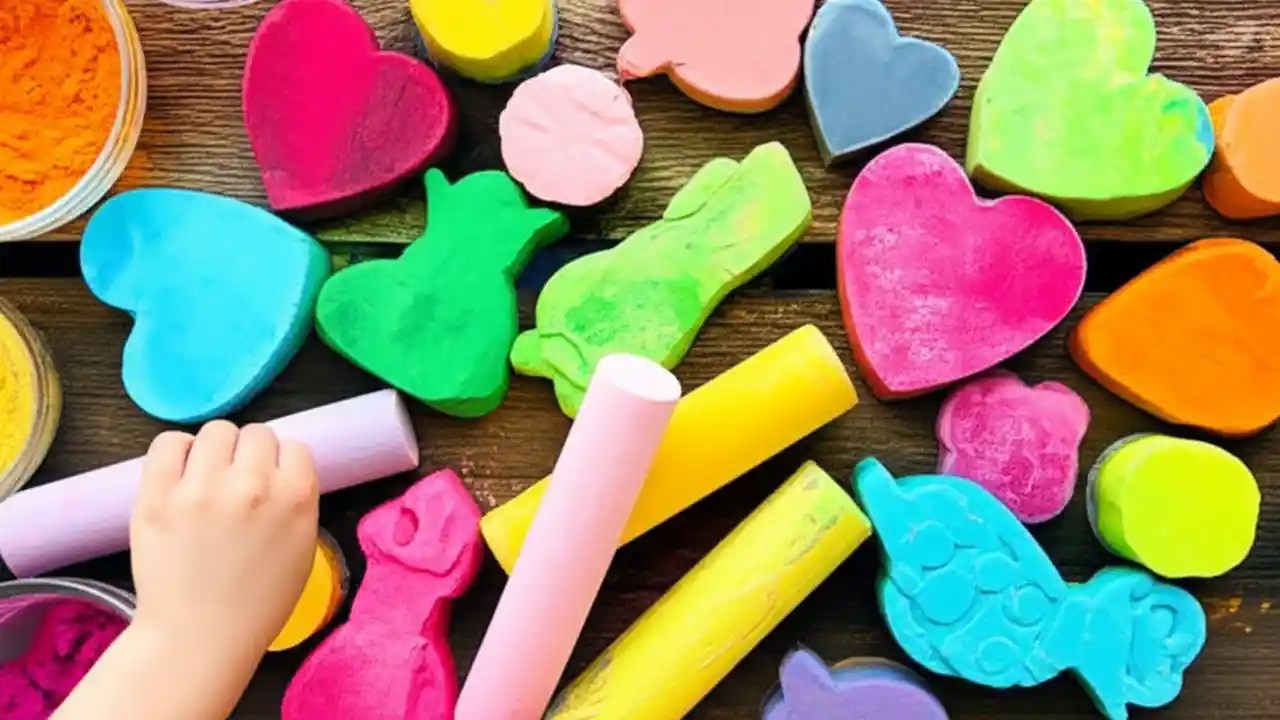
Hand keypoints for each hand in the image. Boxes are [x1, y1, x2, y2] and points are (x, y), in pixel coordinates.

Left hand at [130, 421, 319, 660]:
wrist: (199, 636)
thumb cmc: (257, 601)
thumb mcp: (302, 548)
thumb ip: (295, 500)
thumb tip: (276, 465)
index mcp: (295, 498)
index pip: (294, 446)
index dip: (281, 464)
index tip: (270, 483)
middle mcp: (252, 486)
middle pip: (256, 433)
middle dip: (250, 455)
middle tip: (238, 483)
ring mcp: (201, 490)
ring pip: (215, 431)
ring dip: (215, 451)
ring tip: (207, 478)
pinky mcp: (156, 497)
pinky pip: (168, 443)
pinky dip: (176, 452)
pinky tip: (180, 475)